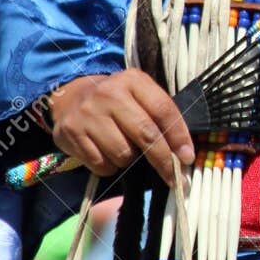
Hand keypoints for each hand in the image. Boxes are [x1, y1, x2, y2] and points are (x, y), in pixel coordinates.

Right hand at [48, 69, 193, 185]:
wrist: (71, 97)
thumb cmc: (117, 102)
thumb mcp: (139, 96)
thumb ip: (161, 118)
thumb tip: (184, 154)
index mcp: (132, 80)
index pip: (163, 110)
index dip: (179, 137)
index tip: (188, 157)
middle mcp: (109, 93)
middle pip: (146, 135)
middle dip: (164, 161)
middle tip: (175, 179)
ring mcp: (88, 113)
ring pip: (123, 154)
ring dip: (129, 160)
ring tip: (124, 148)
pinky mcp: (71, 133)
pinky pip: (101, 164)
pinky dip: (109, 166)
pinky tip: (104, 152)